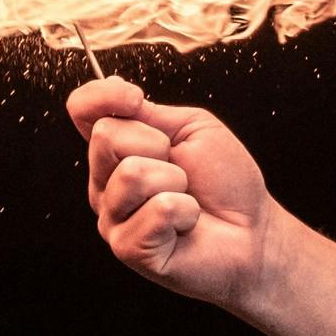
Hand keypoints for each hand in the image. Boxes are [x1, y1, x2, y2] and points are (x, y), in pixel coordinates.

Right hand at [66, 75, 276, 308]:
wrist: (253, 229)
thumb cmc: (225, 181)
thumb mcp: (191, 129)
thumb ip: (147, 113)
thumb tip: (111, 87)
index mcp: (118, 150)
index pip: (82, 110)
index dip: (102, 96)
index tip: (135, 98)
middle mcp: (105, 183)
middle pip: (105, 135)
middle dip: (157, 143)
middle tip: (181, 168)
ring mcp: (113, 218)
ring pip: (131, 174)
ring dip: (176, 180)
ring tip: (186, 197)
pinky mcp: (128, 248)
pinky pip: (156, 210)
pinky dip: (185, 211)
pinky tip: (186, 224)